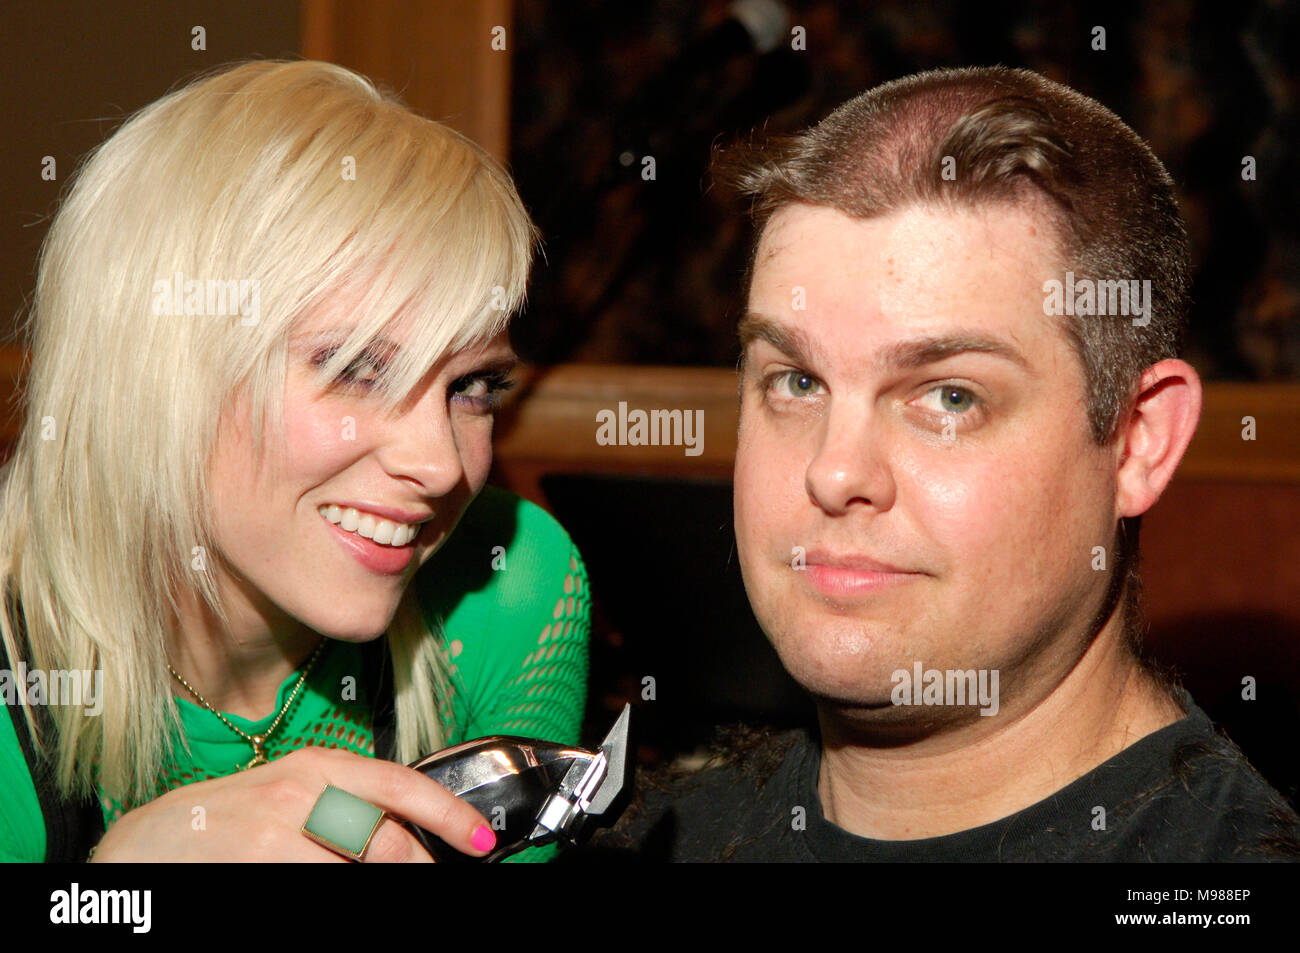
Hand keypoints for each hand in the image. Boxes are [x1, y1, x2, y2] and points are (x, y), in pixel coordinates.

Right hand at [89, 746, 494, 861]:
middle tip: (433, 876)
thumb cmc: (226, 820)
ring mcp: (278, 830)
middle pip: (389, 840)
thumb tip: (410, 833)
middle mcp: (303, 790)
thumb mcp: (291, 794)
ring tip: (362, 878)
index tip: (482, 842)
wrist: (147, 841)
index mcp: (319, 765)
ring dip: (376, 882)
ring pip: (360, 868)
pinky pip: (322, 888)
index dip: (449, 816)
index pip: (403, 785)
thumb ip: (347, 803)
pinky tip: (328, 885)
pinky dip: (337, 893)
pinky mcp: (258, 862)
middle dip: (420, 866)